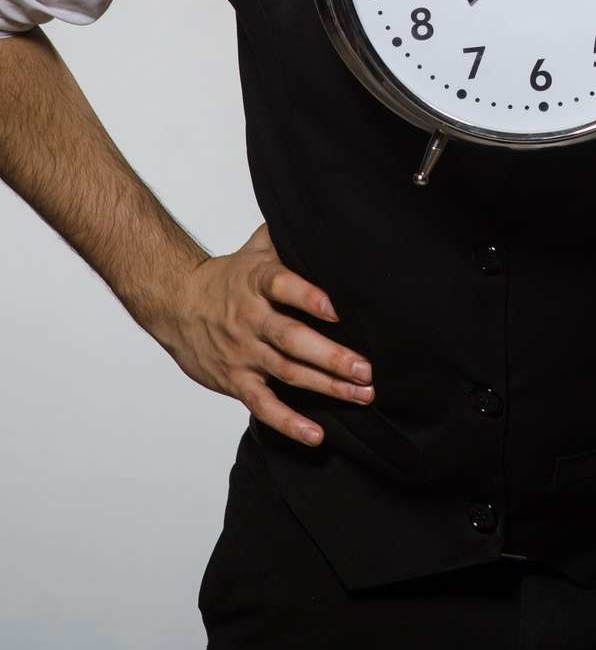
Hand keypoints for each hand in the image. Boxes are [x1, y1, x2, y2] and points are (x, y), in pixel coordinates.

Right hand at [161, 222, 373, 446]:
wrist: (175, 302)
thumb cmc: (227, 276)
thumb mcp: (255, 249)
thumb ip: (288, 235)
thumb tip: (327, 216)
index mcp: (256, 281)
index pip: (282, 286)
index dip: (308, 297)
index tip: (337, 310)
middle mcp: (250, 318)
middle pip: (292, 339)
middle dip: (332, 356)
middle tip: (366, 368)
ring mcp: (243, 352)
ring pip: (286, 372)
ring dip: (325, 386)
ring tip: (361, 394)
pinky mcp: (235, 380)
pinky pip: (263, 405)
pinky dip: (289, 422)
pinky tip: (315, 434)